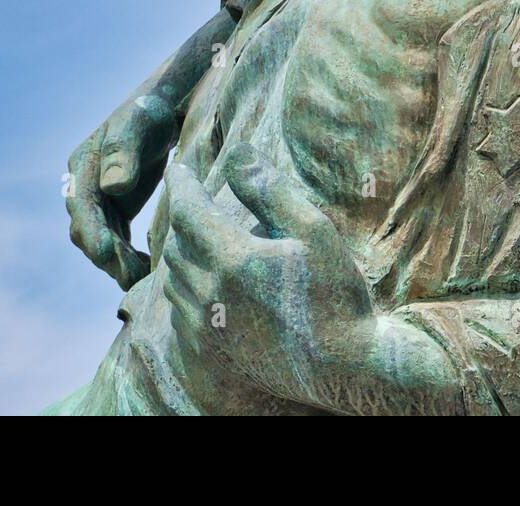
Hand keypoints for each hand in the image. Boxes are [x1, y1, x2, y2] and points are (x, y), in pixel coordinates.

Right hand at [66, 93, 175, 288]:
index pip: (82, 207)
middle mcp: (85, 187)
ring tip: (142, 281)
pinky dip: (127, 257)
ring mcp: (100, 200)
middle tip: (130, 280)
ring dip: (117, 263)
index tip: (106, 255)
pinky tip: (147, 271)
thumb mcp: (137, 125)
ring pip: (102, 239)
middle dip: (106, 257)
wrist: (160, 108)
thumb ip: (122, 154)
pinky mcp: (116, 209)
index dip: (92, 232)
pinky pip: (117, 239)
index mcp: (83, 167)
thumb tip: (112, 187)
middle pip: (88, 230)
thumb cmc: (147, 112)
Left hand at [162, 143, 375, 407]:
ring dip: (182, 251)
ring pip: (173, 278)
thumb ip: (270, 190)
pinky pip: (180, 312)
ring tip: (199, 235)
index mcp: (233, 260)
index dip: (181, 184)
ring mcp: (207, 329)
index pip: (188, 210)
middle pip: (175, 243)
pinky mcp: (210, 352)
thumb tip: (236, 152)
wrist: (345, 367)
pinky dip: (185, 287)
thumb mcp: (314, 230)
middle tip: (194, 198)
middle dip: (182, 216)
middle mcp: (210, 296)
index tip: (179, 166)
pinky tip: (205, 280)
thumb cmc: (336, 294)